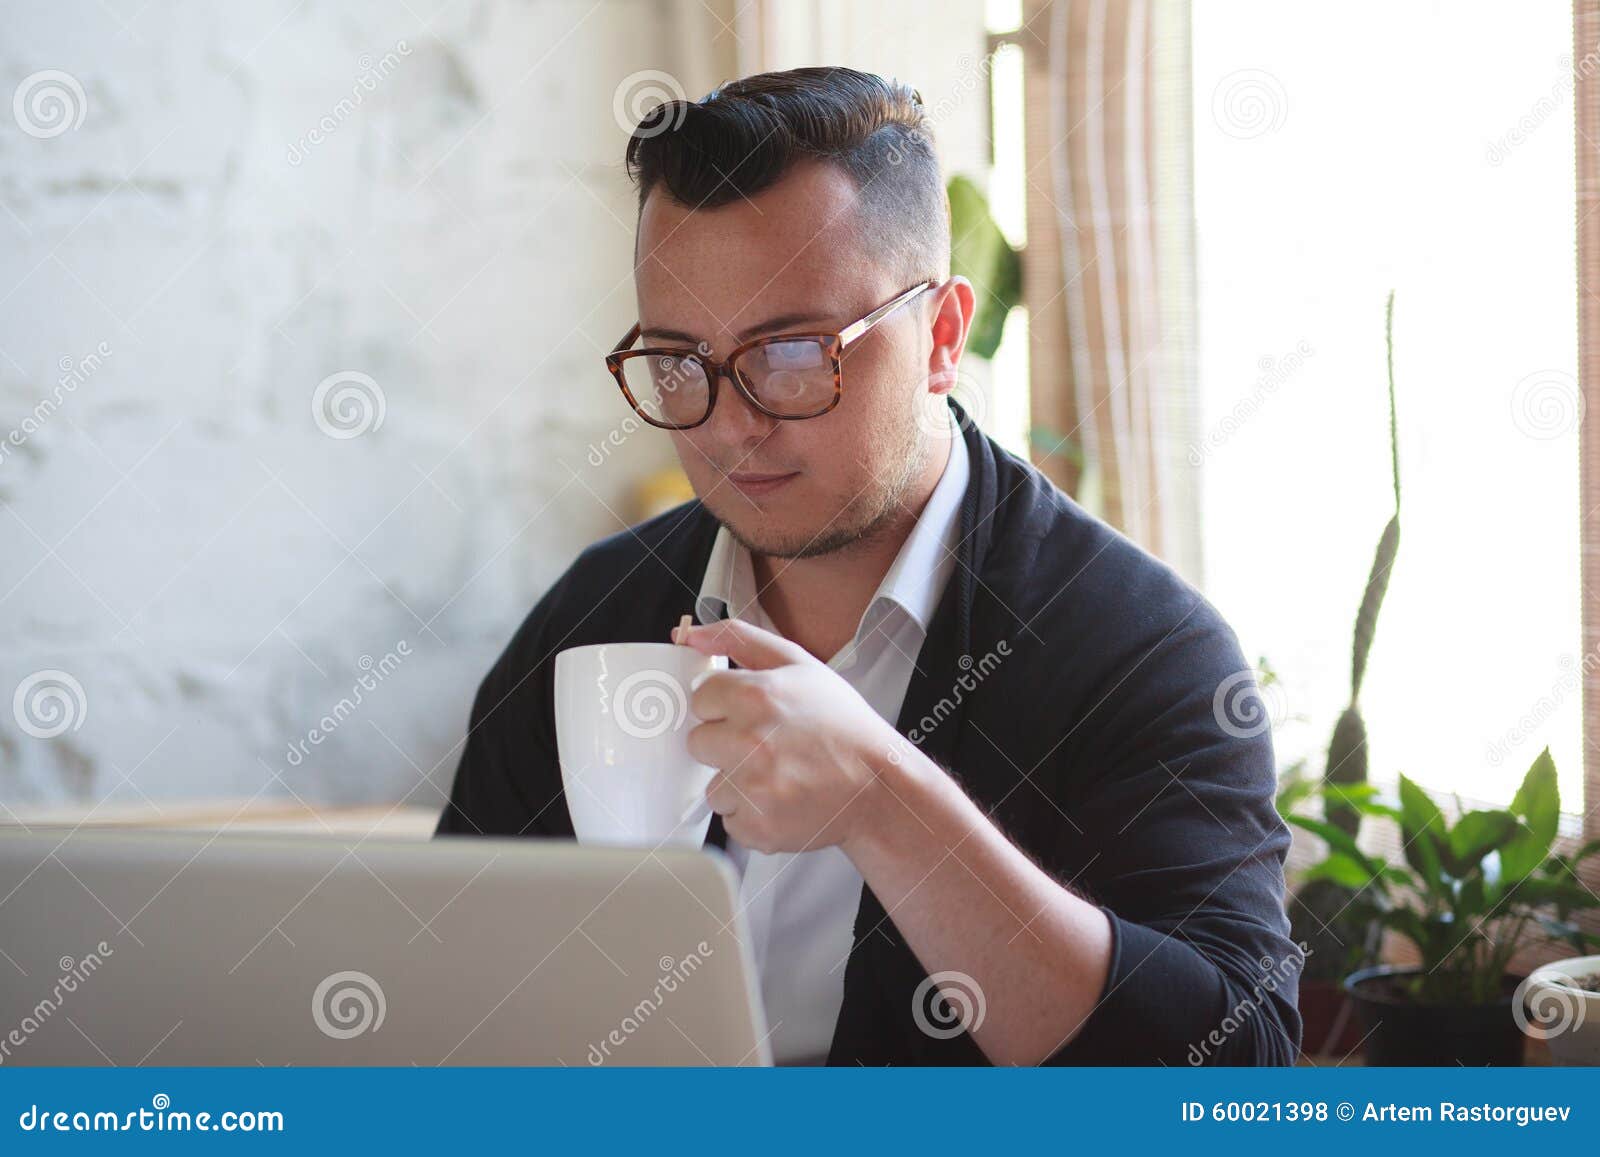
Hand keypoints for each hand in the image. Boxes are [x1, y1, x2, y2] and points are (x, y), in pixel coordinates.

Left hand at [675, 618, 904, 854]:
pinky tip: (783, 800)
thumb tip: (691, 636)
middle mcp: (748, 741)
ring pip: (713, 785)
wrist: (879, 786)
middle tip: (768, 746)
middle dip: (727, 745)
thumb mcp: (800, 665)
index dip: (726, 707)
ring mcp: (751, 787)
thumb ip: (741, 640)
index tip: (753, 715)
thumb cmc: (843, 727)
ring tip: (780, 776)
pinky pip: (730, 820)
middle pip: (698, 742)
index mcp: (755, 696)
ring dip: (739, 784)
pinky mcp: (755, 825)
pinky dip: (752, 816)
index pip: (701, 699)